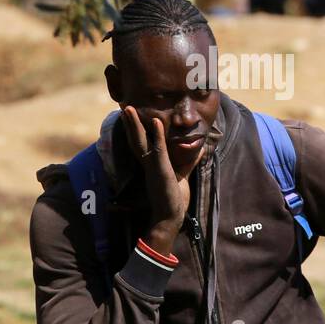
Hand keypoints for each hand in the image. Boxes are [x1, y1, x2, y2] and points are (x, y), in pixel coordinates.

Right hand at [121, 106, 190, 255]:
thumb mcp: (183, 173)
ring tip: (129, 109)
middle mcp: (148, 163)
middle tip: (124, 106)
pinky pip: (158, 150)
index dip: (135, 129)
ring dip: (135, 125)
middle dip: (130, 123)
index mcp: (151, 164)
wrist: (170, 217)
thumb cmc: (174, 197)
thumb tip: (200, 148)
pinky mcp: (161, 170)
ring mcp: (152, 166)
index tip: (130, 114)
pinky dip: (157, 135)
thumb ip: (189, 160)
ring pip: (141, 142)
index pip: (141, 143)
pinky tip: (156, 122)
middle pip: (136, 139)